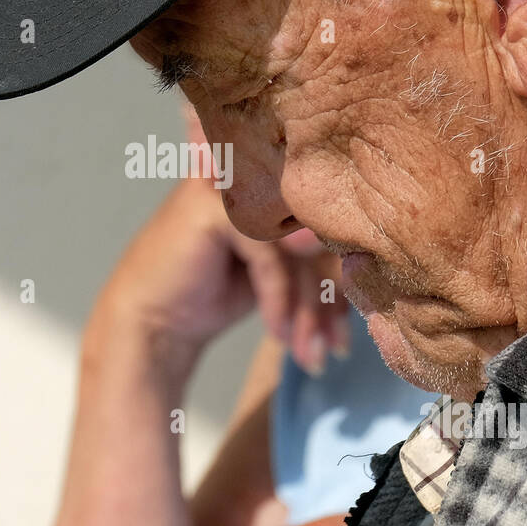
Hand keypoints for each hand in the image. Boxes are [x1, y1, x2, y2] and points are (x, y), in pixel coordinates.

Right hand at [104, 109, 347, 374]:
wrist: (152, 325)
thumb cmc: (212, 293)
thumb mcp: (276, 272)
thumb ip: (314, 255)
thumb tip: (373, 265)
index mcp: (265, 180)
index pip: (326, 218)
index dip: (343, 272)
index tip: (347, 327)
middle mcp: (248, 172)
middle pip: (317, 232)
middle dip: (329, 299)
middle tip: (335, 348)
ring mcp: (227, 184)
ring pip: (298, 246)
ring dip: (306, 310)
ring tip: (310, 353)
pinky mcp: (213, 208)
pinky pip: (271, 256)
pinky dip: (277, 301)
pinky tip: (278, 335)